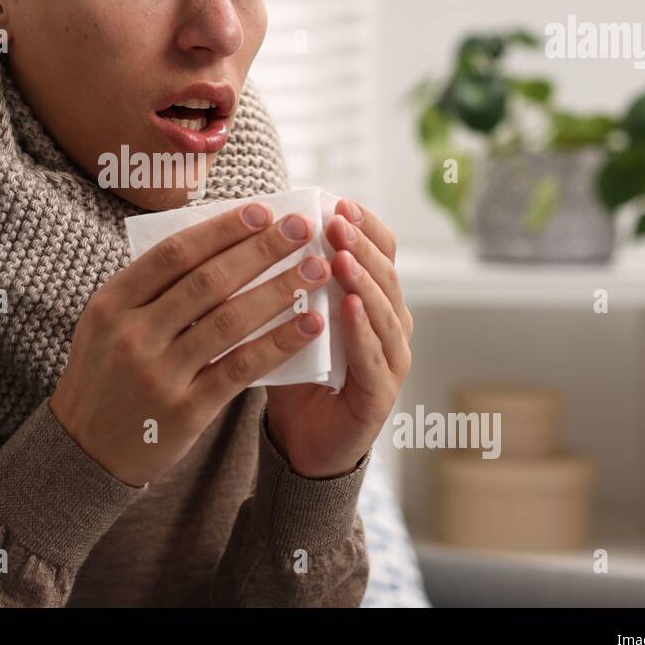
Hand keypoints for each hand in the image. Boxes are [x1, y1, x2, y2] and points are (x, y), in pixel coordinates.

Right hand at [50, 203, 332, 487]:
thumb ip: (148, 288)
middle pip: (208, 281)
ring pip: (230, 320)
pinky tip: (309, 324)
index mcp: (111, 303)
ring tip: (317, 270)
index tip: (263, 210)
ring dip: (280, 289)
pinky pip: (241, 368)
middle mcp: (133, 334)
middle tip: (301, 228)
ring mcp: (158, 374)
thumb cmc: (105, 374)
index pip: (175, 253)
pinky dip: (279, 342)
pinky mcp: (185, 410)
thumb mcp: (105, 323)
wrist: (83, 450)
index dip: (223, 229)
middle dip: (261, 250)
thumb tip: (216, 241)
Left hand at [264, 198, 413, 478]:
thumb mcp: (288, 319)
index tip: (338, 202)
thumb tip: (252, 231)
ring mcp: (392, 358)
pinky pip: (374, 355)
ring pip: (385, 310)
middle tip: (336, 221)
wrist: (303, 443)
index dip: (364, 226)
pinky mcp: (381, 393)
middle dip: (361, 245)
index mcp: (371, 299)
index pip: (379, 252)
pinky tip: (350, 306)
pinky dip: (362, 328)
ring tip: (341, 256)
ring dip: (363, 280)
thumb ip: (284, 282)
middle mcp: (390, 324)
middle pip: (386, 274)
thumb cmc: (295, 374)